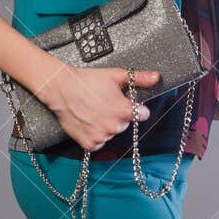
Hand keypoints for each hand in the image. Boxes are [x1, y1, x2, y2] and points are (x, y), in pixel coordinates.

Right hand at [39, 63, 161, 150]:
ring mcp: (101, 136)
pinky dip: (95, 135)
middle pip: (125, 124)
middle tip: (104, 104)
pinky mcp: (89, 143)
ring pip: (112, 133)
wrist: (61, 88)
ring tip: (94, 111)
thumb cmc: (88, 80)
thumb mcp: (116, 75)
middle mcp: (114, 126)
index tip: (125, 103)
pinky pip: (99, 143)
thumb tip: (157, 77)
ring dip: (106, 126)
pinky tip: (89, 122)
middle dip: (118, 116)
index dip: (135, 107)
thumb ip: (139, 78)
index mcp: (124, 111)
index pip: (142, 115)